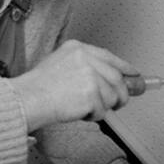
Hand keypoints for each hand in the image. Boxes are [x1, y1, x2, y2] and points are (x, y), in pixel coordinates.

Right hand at [11, 38, 136, 127]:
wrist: (29, 98)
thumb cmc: (40, 86)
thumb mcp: (61, 64)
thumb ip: (87, 67)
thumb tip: (114, 79)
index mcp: (77, 48)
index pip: (110, 57)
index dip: (125, 68)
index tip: (134, 76)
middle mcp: (85, 57)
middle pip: (117, 78)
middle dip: (120, 94)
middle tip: (117, 103)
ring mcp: (90, 74)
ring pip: (113, 96)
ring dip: (103, 107)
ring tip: (83, 106)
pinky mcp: (92, 93)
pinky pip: (103, 110)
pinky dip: (93, 115)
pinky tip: (78, 111)